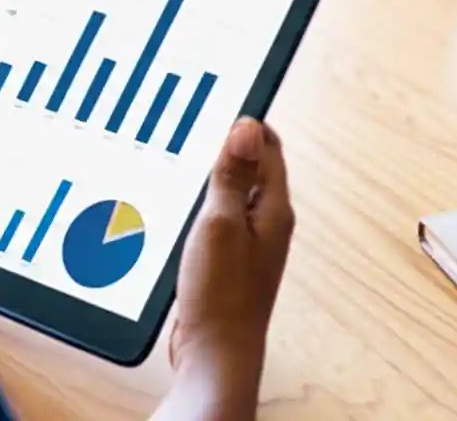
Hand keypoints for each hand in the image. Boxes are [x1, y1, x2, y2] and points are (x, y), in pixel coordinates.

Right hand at [153, 118, 293, 419]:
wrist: (215, 355)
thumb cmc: (221, 296)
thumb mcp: (220, 224)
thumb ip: (232, 176)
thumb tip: (247, 127)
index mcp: (274, 209)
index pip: (268, 146)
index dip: (244, 123)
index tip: (217, 101)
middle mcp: (267, 223)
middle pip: (253, 167)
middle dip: (229, 144)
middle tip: (196, 122)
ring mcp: (249, 244)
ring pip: (234, 192)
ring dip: (214, 174)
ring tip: (187, 157)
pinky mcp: (228, 261)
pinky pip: (220, 218)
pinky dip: (204, 204)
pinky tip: (182, 206)